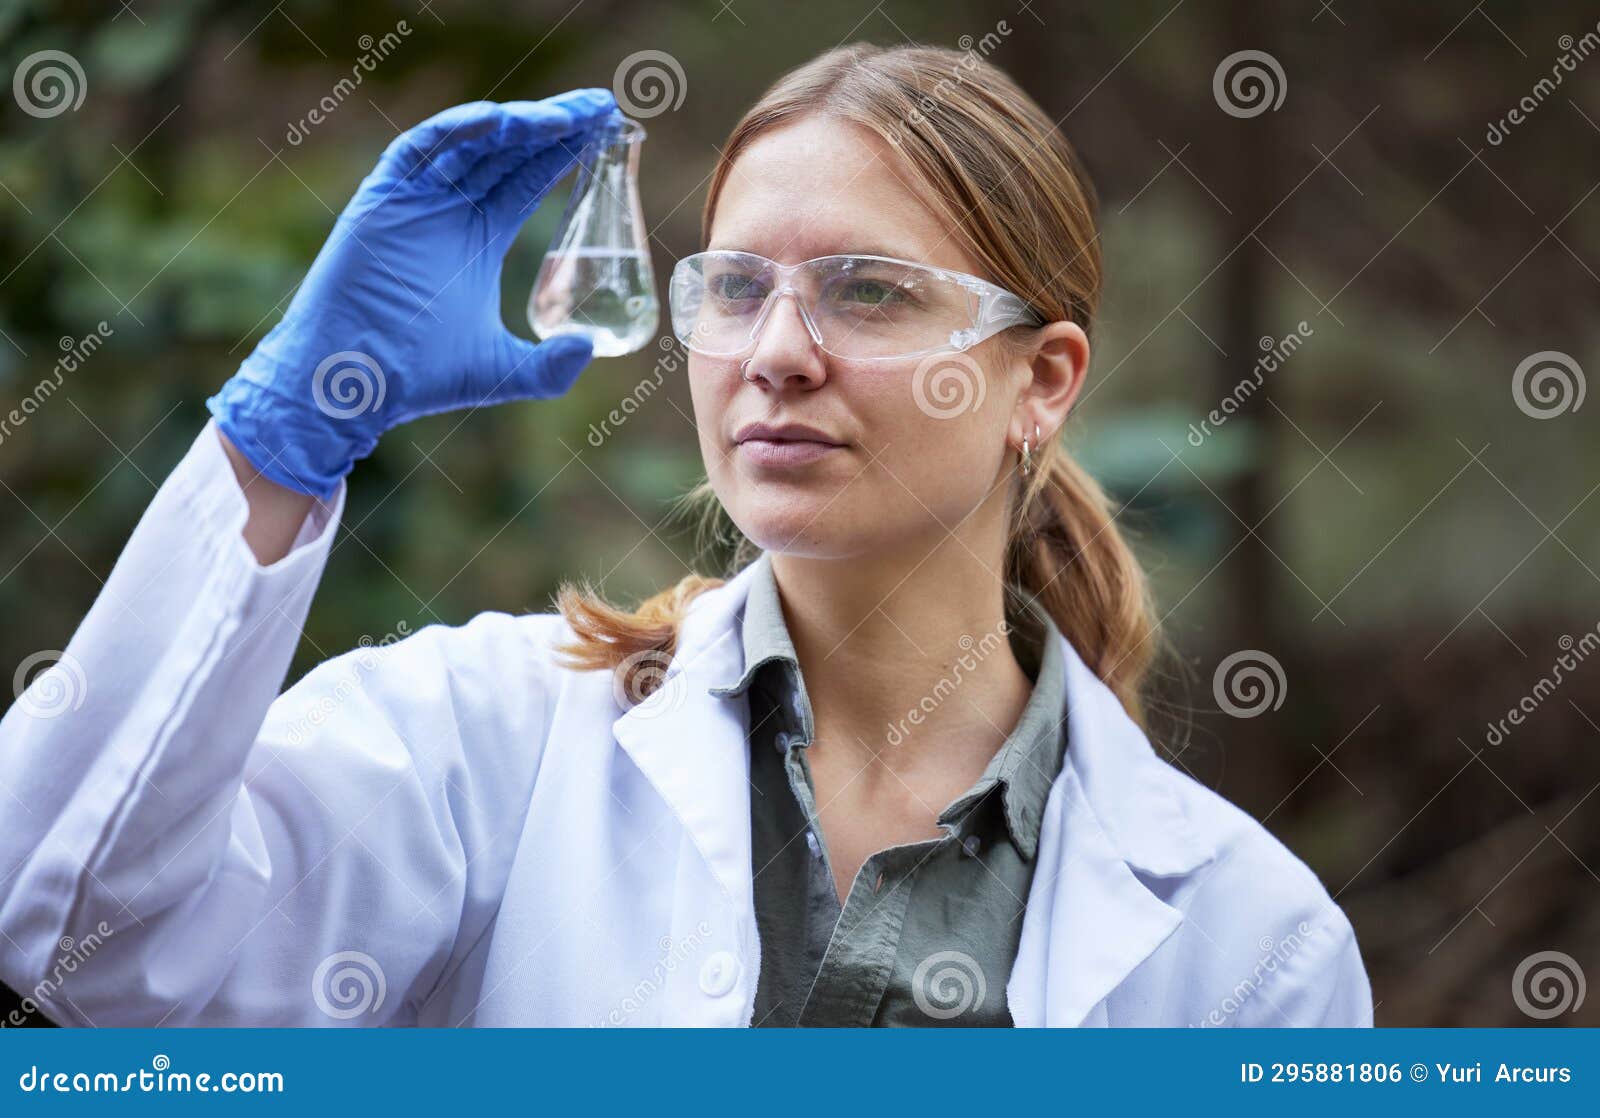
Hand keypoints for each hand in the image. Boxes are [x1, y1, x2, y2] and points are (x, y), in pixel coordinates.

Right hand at [207, 90, 620, 497]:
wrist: (353, 382)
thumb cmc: (418, 378)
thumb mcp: (501, 370)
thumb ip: (550, 366)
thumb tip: (589, 349)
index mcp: (479, 236)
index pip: (529, 179)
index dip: (565, 151)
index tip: (606, 128)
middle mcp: (450, 209)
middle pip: (509, 151)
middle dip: (555, 125)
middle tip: (601, 106)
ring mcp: (416, 199)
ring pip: (473, 142)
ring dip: (518, 123)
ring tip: (564, 116)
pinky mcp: (382, 198)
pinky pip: (420, 149)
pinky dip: (457, 130)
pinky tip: (500, 121)